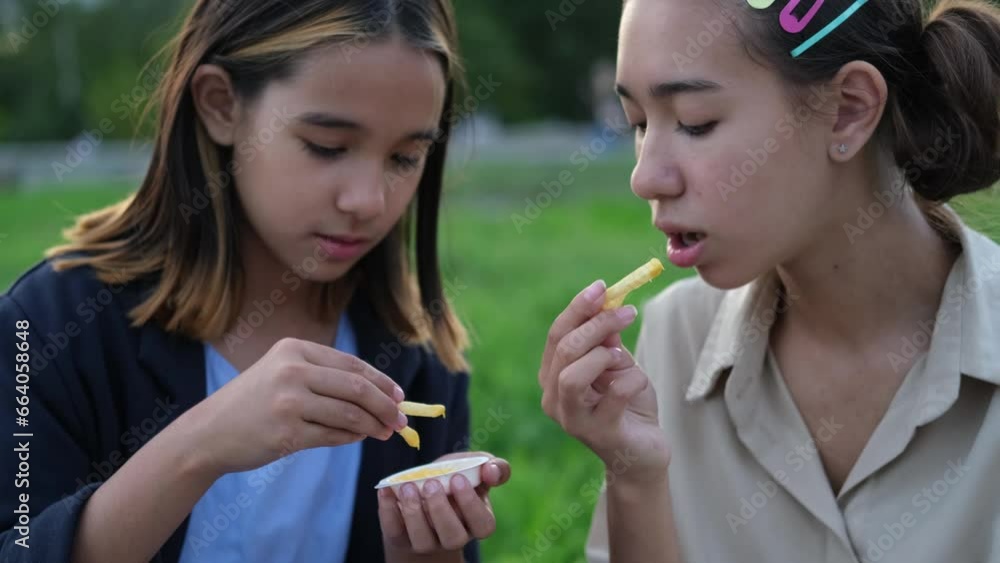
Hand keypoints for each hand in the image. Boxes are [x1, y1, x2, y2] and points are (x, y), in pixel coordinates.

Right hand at [181, 337, 407, 475]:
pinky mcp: (287, 433)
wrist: (209, 432)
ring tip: (385, 432)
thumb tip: (379, 394)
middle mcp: (292, 371)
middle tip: (401, 419)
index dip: (381, 381)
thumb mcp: (282, 372)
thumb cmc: (252, 403)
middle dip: (385, 405)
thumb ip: (324, 377)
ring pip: (349, 414)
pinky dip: (351, 438)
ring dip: (373, 425)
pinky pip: (333, 436)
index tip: (399, 395)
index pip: (351, 364)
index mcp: (294, 349)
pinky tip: (358, 438)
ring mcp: (289, 402)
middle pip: (356, 388)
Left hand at [378, 452, 510, 558]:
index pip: (483, 524)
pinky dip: (388, 510)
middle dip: (441, 510)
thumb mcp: (474, 469)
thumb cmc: (455, 480)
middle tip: (432, 484)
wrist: (425, 496)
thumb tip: (491, 470)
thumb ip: (492, 466)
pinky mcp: (401, 539)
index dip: (471, 504)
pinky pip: (394, 530)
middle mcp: (454, 537)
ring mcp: (427, 542)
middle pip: (453, 537)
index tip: (458, 479)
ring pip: (423, 539)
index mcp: (478, 522)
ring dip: (414, 512)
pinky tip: (387, 490)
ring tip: (408, 486)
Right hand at [539, 280, 669, 482]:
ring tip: (624, 357)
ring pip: (572, 376)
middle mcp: (554, 399)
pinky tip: (639, 382)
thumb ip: (606, 339)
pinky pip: (614, 395)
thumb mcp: (617, 364)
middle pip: (564, 350)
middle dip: (598, 324)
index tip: (603, 287)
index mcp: (553, 376)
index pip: (556, 334)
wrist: (645, 451)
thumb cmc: (628, 404)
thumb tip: (605, 304)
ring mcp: (573, 420)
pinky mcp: (600, 435)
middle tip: (628, 312)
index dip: (578, 307)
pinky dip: (632, 379)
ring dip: (604, 355)